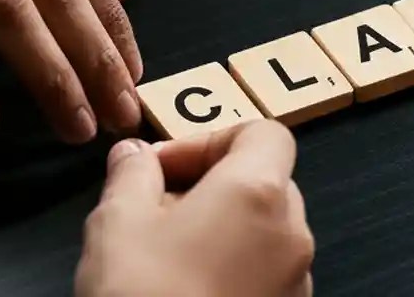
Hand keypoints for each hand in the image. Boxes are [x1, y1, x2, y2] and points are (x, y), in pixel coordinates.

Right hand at [75, 121, 314, 296]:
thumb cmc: (142, 296)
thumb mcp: (117, 221)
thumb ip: (131, 174)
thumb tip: (135, 155)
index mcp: (259, 192)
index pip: (263, 132)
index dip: (211, 139)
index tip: (163, 166)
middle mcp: (292, 233)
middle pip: (264, 182)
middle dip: (210, 185)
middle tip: (154, 208)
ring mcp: (296, 282)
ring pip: (264, 233)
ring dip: (221, 230)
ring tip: (162, 255)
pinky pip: (264, 275)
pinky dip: (232, 270)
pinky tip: (184, 289)